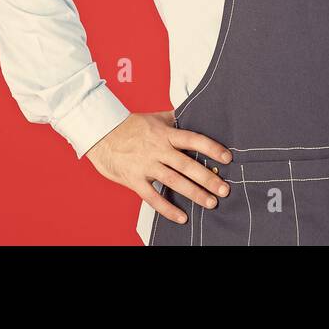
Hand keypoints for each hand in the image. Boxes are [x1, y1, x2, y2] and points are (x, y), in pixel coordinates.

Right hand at [85, 110, 232, 225]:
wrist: (101, 133)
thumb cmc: (131, 125)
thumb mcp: (156, 117)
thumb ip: (176, 119)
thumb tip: (195, 111)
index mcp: (166, 134)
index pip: (194, 140)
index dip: (211, 148)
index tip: (228, 158)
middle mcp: (158, 150)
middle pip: (187, 165)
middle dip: (208, 178)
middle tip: (225, 190)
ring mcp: (146, 166)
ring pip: (174, 182)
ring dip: (194, 193)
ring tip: (211, 203)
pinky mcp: (135, 180)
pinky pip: (153, 197)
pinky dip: (167, 209)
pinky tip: (182, 217)